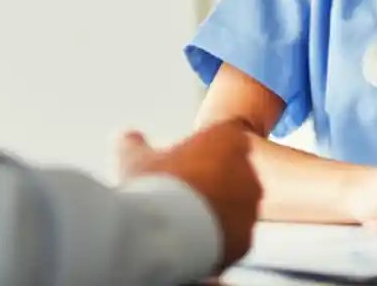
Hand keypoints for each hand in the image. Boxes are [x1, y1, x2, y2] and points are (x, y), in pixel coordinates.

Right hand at [117, 122, 262, 269]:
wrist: (164, 235)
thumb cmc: (152, 186)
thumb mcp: (135, 157)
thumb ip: (134, 143)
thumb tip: (126, 137)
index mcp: (227, 138)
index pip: (226, 135)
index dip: (203, 149)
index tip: (182, 163)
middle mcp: (248, 169)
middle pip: (233, 172)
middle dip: (213, 181)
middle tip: (180, 194)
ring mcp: (250, 207)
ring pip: (235, 206)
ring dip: (215, 211)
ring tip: (181, 222)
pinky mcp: (246, 240)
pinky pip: (232, 237)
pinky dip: (216, 239)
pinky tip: (190, 242)